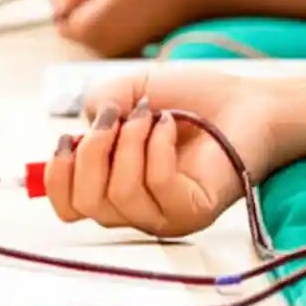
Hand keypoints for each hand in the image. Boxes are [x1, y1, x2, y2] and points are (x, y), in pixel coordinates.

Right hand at [44, 66, 280, 236]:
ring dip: (130, 144)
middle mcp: (137, 208)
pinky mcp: (193, 211)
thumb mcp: (132, 90)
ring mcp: (165, 215)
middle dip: (93, 152)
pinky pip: (158, 187)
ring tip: (153, 117)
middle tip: (120, 118)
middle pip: (84, 204)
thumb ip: (98, 105)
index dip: (57, 174)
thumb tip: (83, 128)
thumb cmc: (194, 99)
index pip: (67, 208)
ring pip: (119, 197)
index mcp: (115, 185)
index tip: (70, 138)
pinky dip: (158, 148)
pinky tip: (172, 126)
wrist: (248, 101)